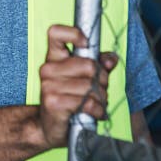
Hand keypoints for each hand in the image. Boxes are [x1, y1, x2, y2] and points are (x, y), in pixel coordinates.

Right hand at [37, 24, 117, 147]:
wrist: (48, 127)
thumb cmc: (67, 101)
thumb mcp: (81, 79)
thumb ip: (97, 65)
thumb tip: (111, 58)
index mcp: (53, 58)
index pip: (56, 33)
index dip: (74, 34)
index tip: (85, 44)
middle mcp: (48, 69)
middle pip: (89, 65)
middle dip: (102, 80)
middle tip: (99, 91)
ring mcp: (49, 86)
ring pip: (91, 86)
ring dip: (101, 99)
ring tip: (96, 105)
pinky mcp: (54, 102)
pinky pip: (88, 102)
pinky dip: (98, 110)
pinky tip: (95, 114)